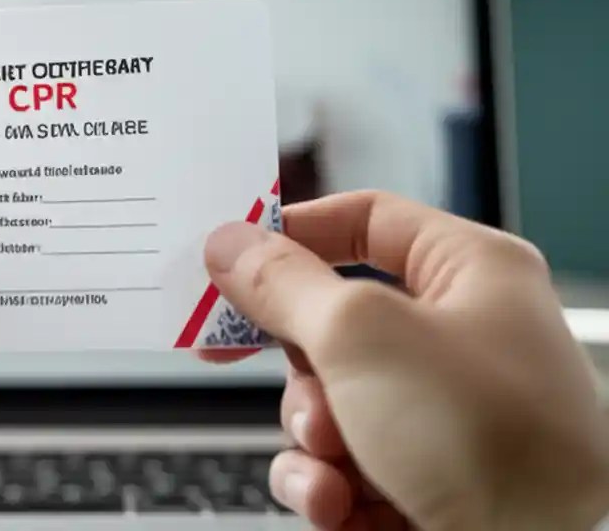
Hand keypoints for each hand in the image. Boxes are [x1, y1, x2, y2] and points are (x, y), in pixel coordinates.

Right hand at [205, 191, 608, 529]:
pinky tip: (339, 504)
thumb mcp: (362, 338)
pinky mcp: (422, 478)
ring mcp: (442, 414)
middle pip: (330, 322)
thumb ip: (283, 283)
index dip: (293, 236)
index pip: (364, 221)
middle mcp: (460, 338)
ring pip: (326, 402)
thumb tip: (231, 245)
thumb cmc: (494, 441)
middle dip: (300, 369)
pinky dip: (325, 485)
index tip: (229, 263)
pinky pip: (339, 464)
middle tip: (283, 380)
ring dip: (312, 438)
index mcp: (471, 273)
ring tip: (334, 462)